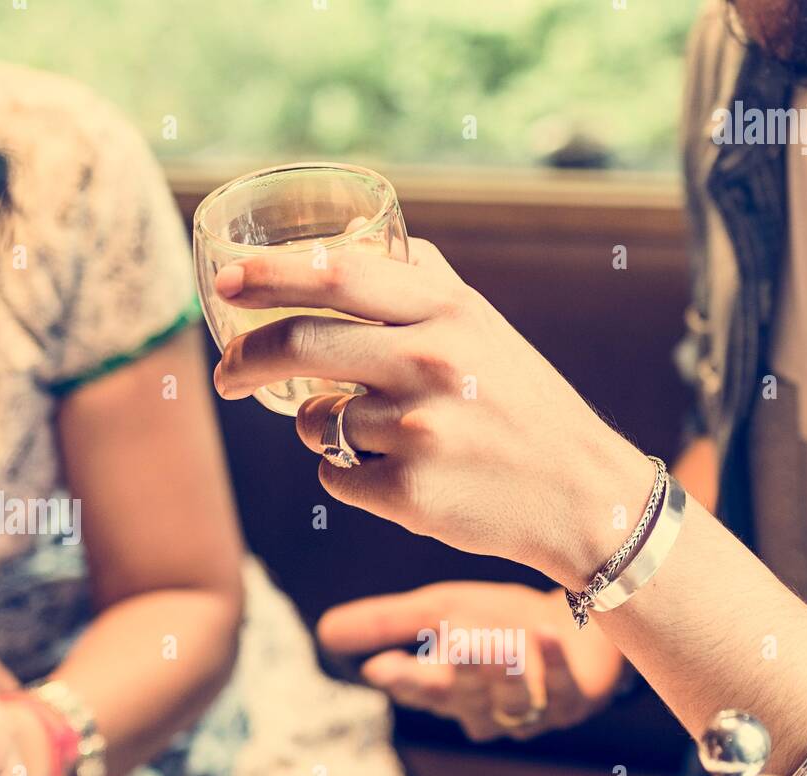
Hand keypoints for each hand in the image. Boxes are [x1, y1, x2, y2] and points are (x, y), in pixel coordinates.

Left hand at [211, 241, 656, 589]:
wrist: (582, 497)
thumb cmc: (525, 409)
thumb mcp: (486, 329)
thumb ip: (423, 286)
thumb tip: (347, 248)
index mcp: (449, 312)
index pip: (336, 277)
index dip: (268, 276)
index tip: (224, 284)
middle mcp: (431, 362)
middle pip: (301, 346)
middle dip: (246, 360)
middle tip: (227, 375)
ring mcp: (419, 430)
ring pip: (316, 421)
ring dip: (325, 430)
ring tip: (383, 439)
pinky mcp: (410, 492)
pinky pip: (335, 476)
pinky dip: (349, 476)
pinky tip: (401, 477)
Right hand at [318, 581, 627, 742]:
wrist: (579, 619)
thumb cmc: (500, 618)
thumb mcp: (438, 611)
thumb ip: (386, 623)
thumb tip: (323, 631)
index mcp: (448, 689)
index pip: (419, 690)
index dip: (404, 682)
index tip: (383, 667)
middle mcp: (485, 707)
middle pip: (464, 700)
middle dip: (457, 675)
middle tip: (453, 643)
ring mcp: (530, 709)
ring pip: (512, 702)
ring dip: (503, 672)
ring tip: (497, 641)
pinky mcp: (574, 700)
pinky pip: (562, 688)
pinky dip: (554, 663)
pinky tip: (544, 632)